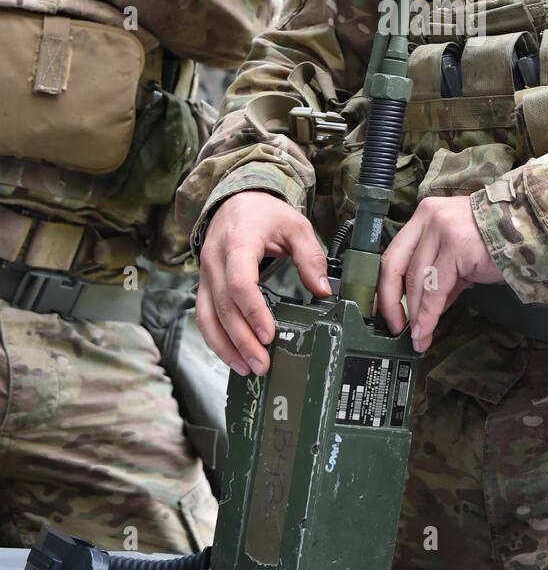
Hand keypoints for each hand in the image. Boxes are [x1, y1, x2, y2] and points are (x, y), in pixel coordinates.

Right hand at [197, 190, 329, 375]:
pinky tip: (232, 356)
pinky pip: (204, 315)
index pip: (240, 282)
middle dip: (241, 340)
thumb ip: (310, 257)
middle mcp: (215, 259)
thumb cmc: (265, 213)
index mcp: (238, 242)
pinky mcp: (203, 284)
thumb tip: (322, 291)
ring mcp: (205, 273)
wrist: (235, 201)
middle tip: (262, 364)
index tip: (268, 335)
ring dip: (225, 346)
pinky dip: (216, 339)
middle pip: (223, 306)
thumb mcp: (295, 225)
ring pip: (207, 316)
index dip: (253, 311)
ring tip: (247, 368)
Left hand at [376, 195, 502, 352]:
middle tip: (394, 328)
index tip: (382, 311)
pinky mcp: (456, 245)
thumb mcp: (458, 258)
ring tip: (416, 337)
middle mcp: (428, 217)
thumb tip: (419, 313)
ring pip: (416, 280)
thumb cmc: (496, 243)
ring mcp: (442, 229)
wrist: (531, 231)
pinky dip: (429, 313)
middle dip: (391, 302)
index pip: (393, 253)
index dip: (384, 286)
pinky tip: (426, 329)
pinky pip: (435, 287)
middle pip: (395, 265)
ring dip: (415, 315)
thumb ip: (437, 280)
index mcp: (424, 216)